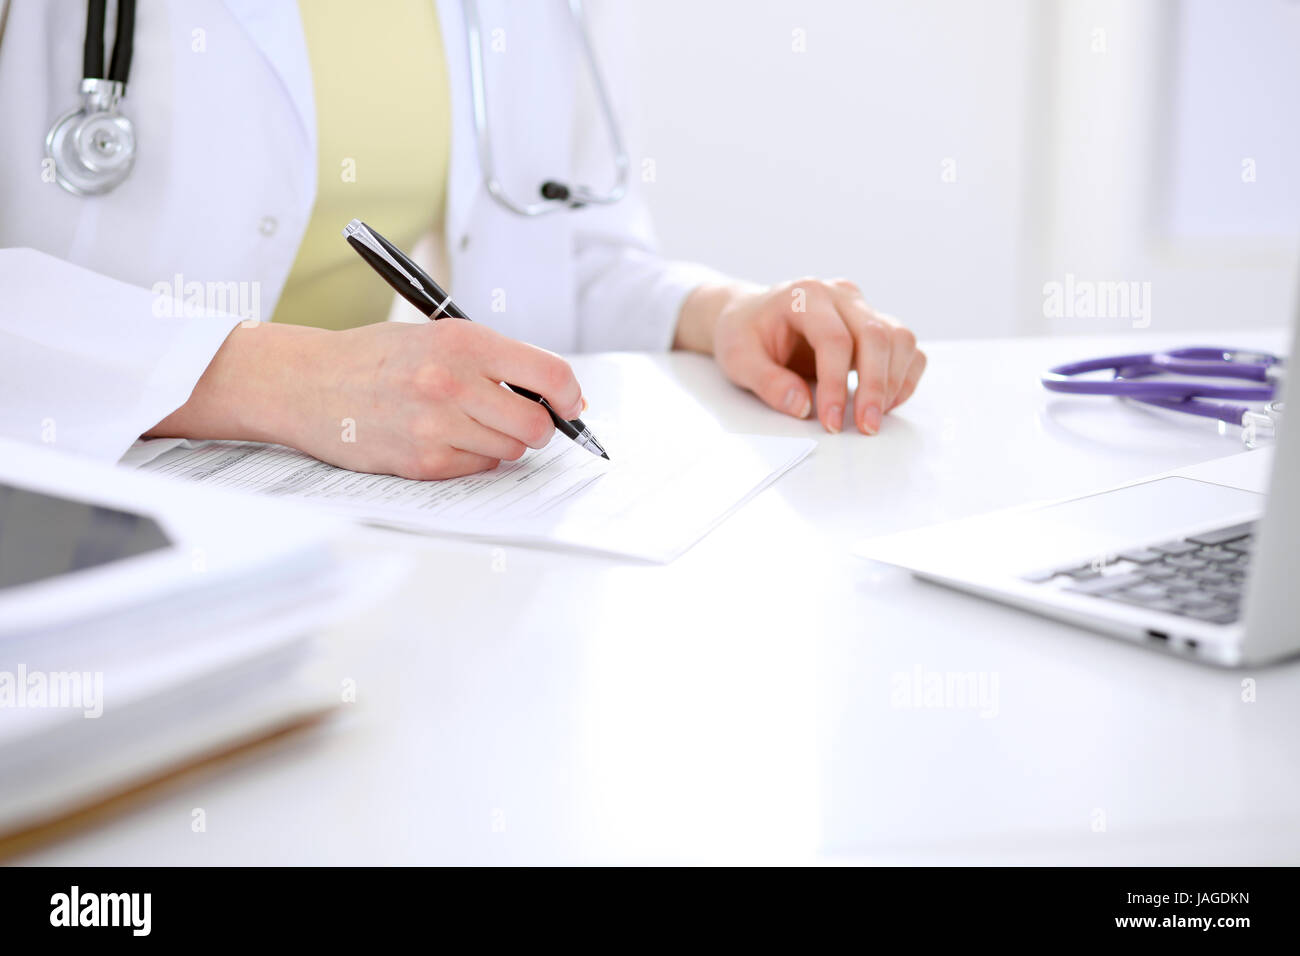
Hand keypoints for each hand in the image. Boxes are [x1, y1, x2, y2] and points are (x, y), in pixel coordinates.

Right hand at [148, 319, 585, 479]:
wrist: (307, 383)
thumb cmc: (375, 358)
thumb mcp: (437, 335)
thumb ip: (494, 360)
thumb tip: (555, 393)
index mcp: (464, 341)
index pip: (550, 375)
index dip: (570, 397)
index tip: (570, 406)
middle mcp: (453, 381)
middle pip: (536, 425)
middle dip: (537, 428)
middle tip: (519, 421)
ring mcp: (436, 425)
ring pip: (509, 452)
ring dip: (500, 444)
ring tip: (466, 424)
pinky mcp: (422, 461)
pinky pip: (476, 470)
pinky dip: (470, 460)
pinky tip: (441, 439)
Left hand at [675, 279, 925, 433]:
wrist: (750, 316)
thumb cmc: (744, 334)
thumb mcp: (738, 359)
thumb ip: (767, 382)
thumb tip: (803, 407)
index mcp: (805, 295)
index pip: (834, 339)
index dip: (836, 384)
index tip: (831, 422)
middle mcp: (840, 295)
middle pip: (876, 335)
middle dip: (875, 386)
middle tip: (866, 428)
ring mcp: (861, 307)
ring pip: (900, 338)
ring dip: (894, 382)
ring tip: (872, 418)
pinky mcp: (875, 323)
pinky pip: (906, 347)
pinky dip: (904, 376)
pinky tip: (885, 403)